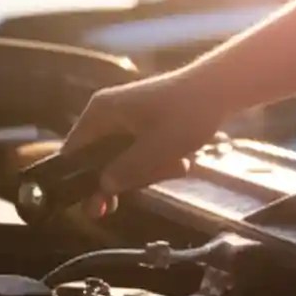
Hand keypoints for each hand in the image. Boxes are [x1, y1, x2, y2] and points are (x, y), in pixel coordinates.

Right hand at [63, 68, 227, 211]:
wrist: (221, 88)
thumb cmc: (186, 115)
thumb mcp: (154, 150)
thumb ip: (125, 172)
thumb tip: (102, 189)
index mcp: (100, 113)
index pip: (73, 153)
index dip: (81, 181)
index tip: (96, 206)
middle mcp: (107, 113)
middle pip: (101, 160)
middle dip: (129, 176)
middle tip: (148, 184)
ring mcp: (125, 116)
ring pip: (125, 158)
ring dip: (151, 169)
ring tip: (179, 164)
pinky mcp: (143, 121)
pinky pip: (141, 150)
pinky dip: (160, 159)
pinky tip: (183, 159)